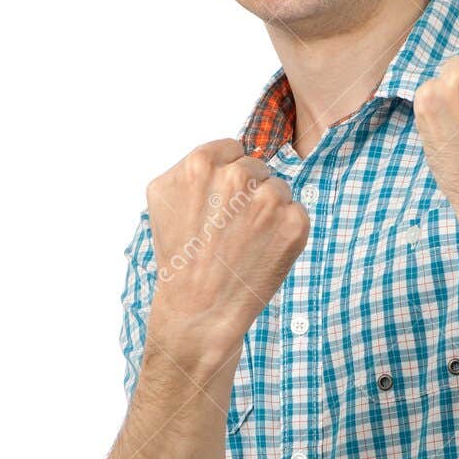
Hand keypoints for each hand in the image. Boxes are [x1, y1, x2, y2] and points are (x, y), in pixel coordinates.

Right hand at [146, 139, 309, 346]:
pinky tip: (262, 251)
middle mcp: (238, 176)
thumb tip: (225, 153)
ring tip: (245, 242)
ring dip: (268, 211)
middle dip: (248, 193)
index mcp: (202, 163)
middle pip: (258, 168)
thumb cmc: (179, 255)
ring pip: (279, 189)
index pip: (232, 150)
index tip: (218, 203)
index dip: (226, 178)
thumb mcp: (162, 197)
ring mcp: (269, 200)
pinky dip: (285, 231)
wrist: (199, 309)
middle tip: (230, 229)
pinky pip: (296, 213)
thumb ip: (191, 165)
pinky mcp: (294, 224)